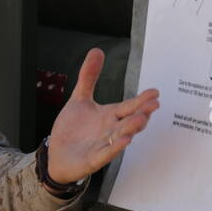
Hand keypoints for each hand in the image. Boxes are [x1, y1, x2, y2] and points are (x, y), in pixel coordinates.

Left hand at [46, 48, 158, 183]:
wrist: (57, 154)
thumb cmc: (73, 129)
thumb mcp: (79, 99)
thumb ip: (89, 77)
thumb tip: (97, 51)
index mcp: (109, 116)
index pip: (129, 106)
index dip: (141, 100)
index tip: (155, 92)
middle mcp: (110, 130)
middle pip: (129, 121)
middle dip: (141, 113)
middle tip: (153, 104)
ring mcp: (103, 146)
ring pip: (121, 137)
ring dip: (131, 129)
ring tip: (140, 119)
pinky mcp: (93, 160)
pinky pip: (105, 154)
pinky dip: (114, 148)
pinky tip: (124, 141)